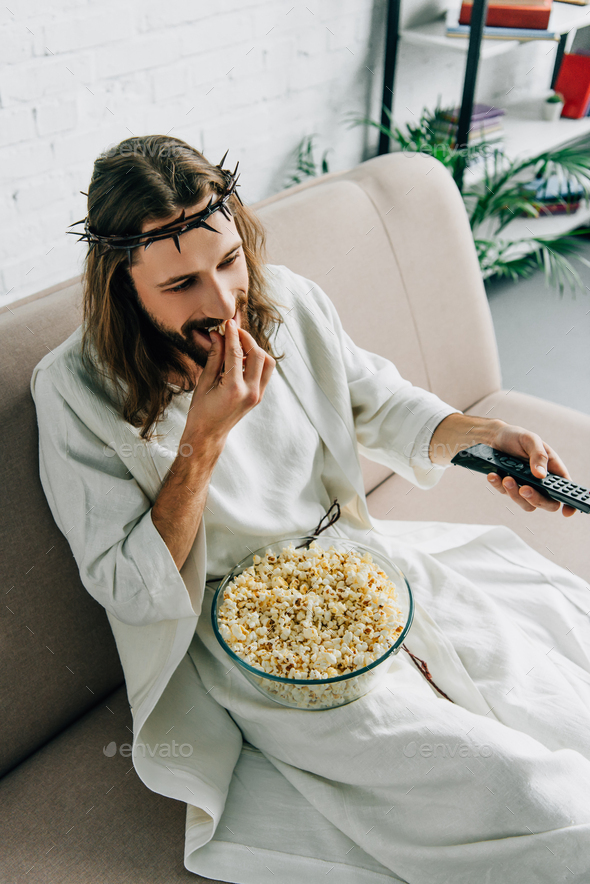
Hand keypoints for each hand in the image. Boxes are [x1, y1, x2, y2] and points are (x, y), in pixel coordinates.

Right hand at [183, 318, 275, 444]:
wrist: (208, 434)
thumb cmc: (201, 410)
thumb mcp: (204, 382)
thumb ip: (214, 357)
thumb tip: (218, 335)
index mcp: (233, 389)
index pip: (236, 353)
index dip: (232, 335)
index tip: (228, 323)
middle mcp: (250, 392)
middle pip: (258, 355)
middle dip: (247, 339)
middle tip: (234, 331)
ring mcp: (257, 395)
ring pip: (267, 363)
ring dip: (255, 350)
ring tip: (239, 345)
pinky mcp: (258, 396)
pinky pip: (265, 372)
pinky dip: (257, 361)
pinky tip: (242, 358)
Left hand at [486, 421, 575, 517]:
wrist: (493, 437)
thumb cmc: (517, 437)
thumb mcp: (530, 439)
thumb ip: (538, 455)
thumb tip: (541, 475)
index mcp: (552, 470)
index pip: (565, 489)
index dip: (569, 503)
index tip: (566, 511)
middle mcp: (540, 482)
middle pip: (546, 503)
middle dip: (536, 499)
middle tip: (525, 489)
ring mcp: (524, 486)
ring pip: (525, 503)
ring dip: (515, 493)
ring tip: (506, 478)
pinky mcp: (508, 487)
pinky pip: (505, 493)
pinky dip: (498, 485)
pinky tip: (493, 475)